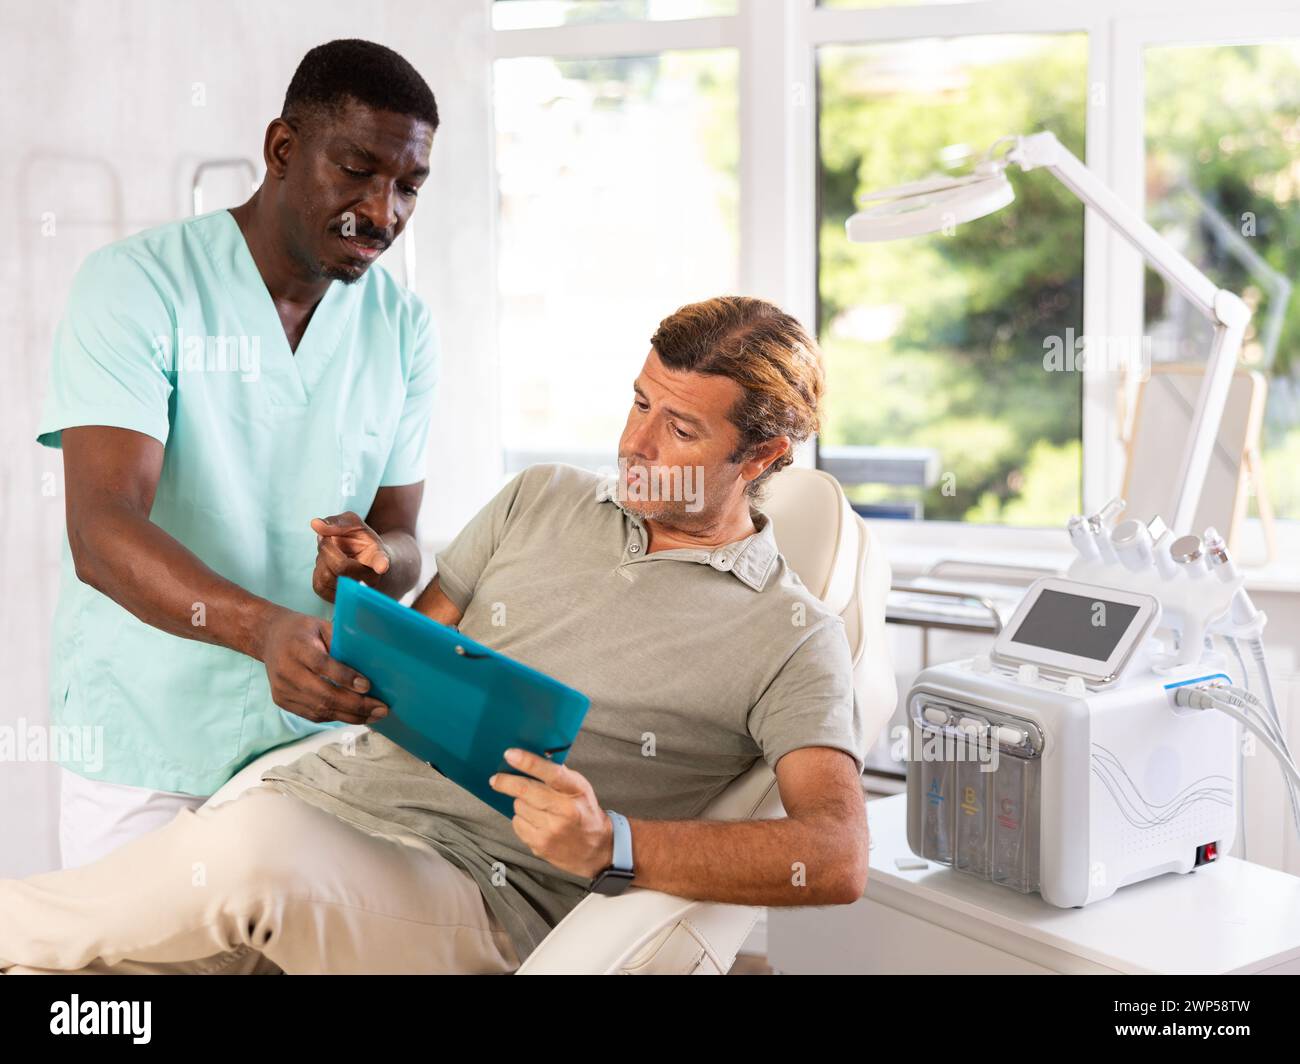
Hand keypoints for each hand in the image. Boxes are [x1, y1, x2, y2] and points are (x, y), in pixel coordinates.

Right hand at [257, 608, 387, 725]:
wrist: (269, 638)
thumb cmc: (302, 630)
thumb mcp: (322, 626)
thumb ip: (341, 643)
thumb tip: (369, 664)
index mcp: (297, 647)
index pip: (322, 665)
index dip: (345, 677)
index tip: (368, 686)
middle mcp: (287, 671)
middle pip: (323, 695)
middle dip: (355, 705)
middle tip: (381, 709)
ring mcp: (283, 689)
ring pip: (319, 710)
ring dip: (350, 716)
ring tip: (373, 716)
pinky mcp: (282, 701)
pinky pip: (312, 715)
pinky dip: (336, 716)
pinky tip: (354, 715)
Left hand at [310, 511, 393, 602]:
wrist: (365, 561)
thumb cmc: (360, 541)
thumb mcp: (353, 524)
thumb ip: (336, 522)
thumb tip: (315, 524)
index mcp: (378, 557)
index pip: (381, 562)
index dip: (381, 564)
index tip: (382, 566)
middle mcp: (371, 579)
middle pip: (340, 566)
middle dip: (326, 547)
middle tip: (328, 538)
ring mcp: (356, 593)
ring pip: (326, 578)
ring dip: (321, 559)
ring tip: (330, 552)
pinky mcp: (340, 600)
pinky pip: (319, 586)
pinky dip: (318, 570)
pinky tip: (328, 564)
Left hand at [490, 748, 612, 878]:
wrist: (597, 849)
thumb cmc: (586, 813)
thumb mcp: (581, 788)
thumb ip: (560, 774)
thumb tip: (534, 759)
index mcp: (576, 791)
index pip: (551, 773)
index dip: (528, 762)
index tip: (510, 754)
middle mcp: (565, 811)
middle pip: (525, 791)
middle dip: (506, 782)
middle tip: (496, 779)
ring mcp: (551, 830)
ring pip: (519, 807)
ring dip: (520, 803)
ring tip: (535, 806)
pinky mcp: (540, 845)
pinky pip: (517, 824)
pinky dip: (521, 819)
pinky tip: (535, 821)